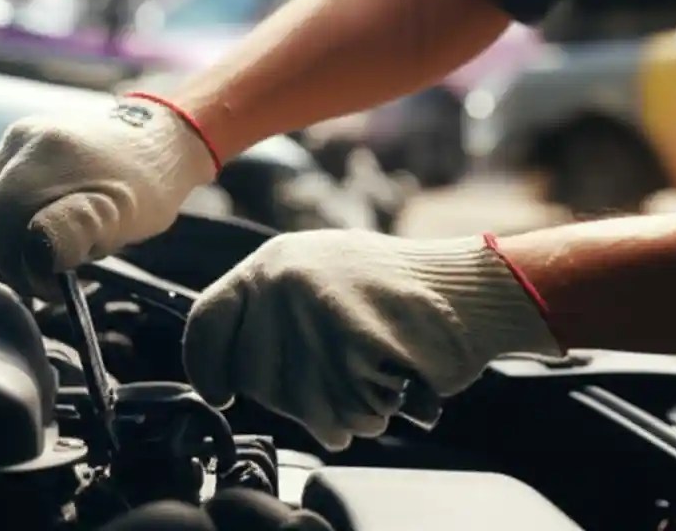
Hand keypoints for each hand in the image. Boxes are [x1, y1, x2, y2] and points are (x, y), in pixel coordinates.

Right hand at [0, 96, 216, 298]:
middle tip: (44, 283)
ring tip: (46, 259)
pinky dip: (7, 226)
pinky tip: (40, 236)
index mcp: (45, 151)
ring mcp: (14, 140)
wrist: (158, 141)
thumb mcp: (122, 216)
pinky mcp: (14, 149)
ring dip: (7, 244)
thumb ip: (76, 232)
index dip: (14, 263)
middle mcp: (21, 139)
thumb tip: (36, 251)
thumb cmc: (148, 184)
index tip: (48, 288)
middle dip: (8, 259)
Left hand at [182, 230, 560, 449]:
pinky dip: (368, 412)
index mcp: (269, 262)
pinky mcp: (352, 342)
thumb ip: (268, 307)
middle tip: (335, 385)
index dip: (206, 368)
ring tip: (369, 379)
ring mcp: (315, 312)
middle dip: (291, 399)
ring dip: (336, 410)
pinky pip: (342, 410)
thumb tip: (223, 356)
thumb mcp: (316, 271)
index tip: (220, 393)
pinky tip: (390, 383)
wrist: (469, 287)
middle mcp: (283, 282)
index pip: (206, 323)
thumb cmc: (396, 288)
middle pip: (253, 377)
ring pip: (298, 404)